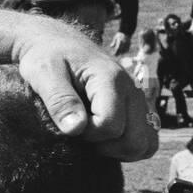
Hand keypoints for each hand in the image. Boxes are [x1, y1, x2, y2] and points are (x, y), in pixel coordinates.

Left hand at [14, 19, 157, 161]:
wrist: (58, 42)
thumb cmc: (48, 56)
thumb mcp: (44, 73)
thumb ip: (60, 100)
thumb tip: (76, 129)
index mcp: (111, 79)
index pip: (110, 125)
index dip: (87, 133)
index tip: (69, 122)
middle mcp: (132, 90)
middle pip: (134, 140)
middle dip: (106, 146)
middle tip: (83, 134)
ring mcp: (139, 100)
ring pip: (146, 144)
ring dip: (121, 150)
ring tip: (96, 139)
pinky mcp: (139, 108)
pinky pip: (148, 140)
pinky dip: (131, 147)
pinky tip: (108, 140)